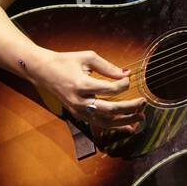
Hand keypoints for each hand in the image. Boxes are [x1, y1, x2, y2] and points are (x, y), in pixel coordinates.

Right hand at [28, 49, 145, 134]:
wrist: (43, 71)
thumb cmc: (66, 62)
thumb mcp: (87, 58)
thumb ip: (108, 67)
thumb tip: (127, 74)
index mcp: (81, 85)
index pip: (110, 90)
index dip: (123, 85)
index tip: (129, 79)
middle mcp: (80, 101)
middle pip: (110, 110)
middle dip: (130, 108)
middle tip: (143, 102)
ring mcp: (78, 110)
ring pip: (105, 121)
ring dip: (125, 121)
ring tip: (141, 117)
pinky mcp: (78, 114)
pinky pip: (99, 123)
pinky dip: (115, 127)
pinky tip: (129, 127)